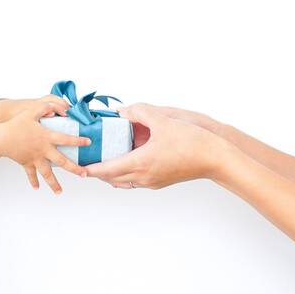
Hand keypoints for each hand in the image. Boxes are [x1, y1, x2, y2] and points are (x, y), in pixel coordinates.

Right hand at [0, 99, 89, 193]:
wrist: (0, 138)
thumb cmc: (16, 124)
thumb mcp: (32, 111)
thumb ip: (47, 107)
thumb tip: (61, 110)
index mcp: (46, 137)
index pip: (66, 139)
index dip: (78, 140)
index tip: (89, 142)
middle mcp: (43, 150)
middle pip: (62, 162)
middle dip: (74, 168)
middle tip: (84, 174)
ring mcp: (35, 159)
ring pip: (47, 174)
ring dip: (54, 183)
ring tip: (60, 192)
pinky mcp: (26, 163)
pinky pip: (31, 174)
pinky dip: (33, 181)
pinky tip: (37, 187)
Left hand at [82, 103, 229, 189]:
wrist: (215, 158)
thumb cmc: (192, 142)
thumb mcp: (163, 120)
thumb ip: (140, 112)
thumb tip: (124, 111)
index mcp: (140, 163)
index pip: (107, 170)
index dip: (90, 168)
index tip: (79, 166)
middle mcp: (144, 177)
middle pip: (112, 179)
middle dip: (98, 171)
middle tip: (88, 159)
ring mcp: (153, 182)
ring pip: (124, 182)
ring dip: (112, 173)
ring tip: (105, 159)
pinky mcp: (161, 181)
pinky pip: (136, 181)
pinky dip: (126, 173)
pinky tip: (129, 158)